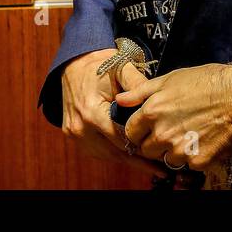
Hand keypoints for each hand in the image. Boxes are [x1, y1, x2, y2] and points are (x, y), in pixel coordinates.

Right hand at [60, 48, 165, 176]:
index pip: (119, 137)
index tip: (158, 152)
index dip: (140, 145)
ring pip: (104, 155)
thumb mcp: (120, 68)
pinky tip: (131, 156)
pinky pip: (95, 151)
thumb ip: (137, 84)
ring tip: (150, 166)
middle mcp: (79, 126)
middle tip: (159, 167)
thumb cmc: (99, 65)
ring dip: (126, 159)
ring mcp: (73, 132)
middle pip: (113, 151)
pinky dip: (112, 154)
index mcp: (91, 110)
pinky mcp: (71, 134)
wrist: (74, 64)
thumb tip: (155, 101)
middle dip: (137, 159)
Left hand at [116, 63, 231, 172]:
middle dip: (155, 141)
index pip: (131, 131)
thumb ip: (141, 91)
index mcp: (152, 112)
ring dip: (174, 150)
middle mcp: (162, 134)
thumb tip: (120, 100)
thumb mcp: (171, 79)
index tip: (150, 125)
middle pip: (146, 149)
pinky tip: (204, 138)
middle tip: (173, 128)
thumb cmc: (208, 82)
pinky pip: (188, 164)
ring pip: (167, 158)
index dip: (139, 128)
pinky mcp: (197, 161)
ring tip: (191, 132)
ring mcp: (179, 149)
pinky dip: (194, 155)